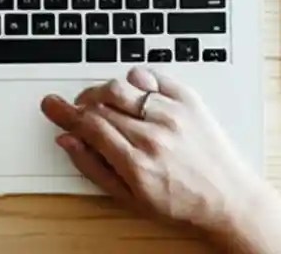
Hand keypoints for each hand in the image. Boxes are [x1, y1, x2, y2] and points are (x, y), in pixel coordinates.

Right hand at [40, 67, 264, 235]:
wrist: (228, 199)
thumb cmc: (181, 203)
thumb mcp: (130, 198)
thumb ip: (94, 168)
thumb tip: (68, 141)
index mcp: (136, 163)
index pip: (88, 126)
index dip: (64, 113)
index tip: (51, 106)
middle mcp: (153, 135)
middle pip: (101, 104)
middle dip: (81, 103)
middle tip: (76, 108)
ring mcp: (173, 115)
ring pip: (122, 87)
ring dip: (104, 90)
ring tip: (102, 101)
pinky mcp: (189, 101)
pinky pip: (152, 77)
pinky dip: (136, 79)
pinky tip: (133, 92)